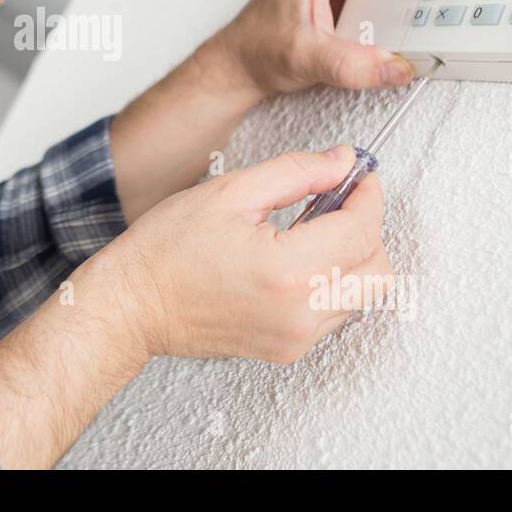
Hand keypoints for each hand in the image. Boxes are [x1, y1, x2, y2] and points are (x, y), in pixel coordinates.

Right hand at [99, 144, 391, 364]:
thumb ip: (297, 172)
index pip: (362, 232)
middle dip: (367, 229)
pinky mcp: (288, 350)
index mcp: (287, 271)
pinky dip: (332, 283)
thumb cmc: (167, 250)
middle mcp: (299, 313)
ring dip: (352, 258)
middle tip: (338, 202)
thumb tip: (343, 161)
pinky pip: (335, 314)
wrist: (133, 305)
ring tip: (311, 231)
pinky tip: (297, 260)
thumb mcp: (231, 191)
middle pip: (379, 272)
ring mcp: (296, 338)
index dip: (368, 197)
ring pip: (363, 296)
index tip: (360, 177)